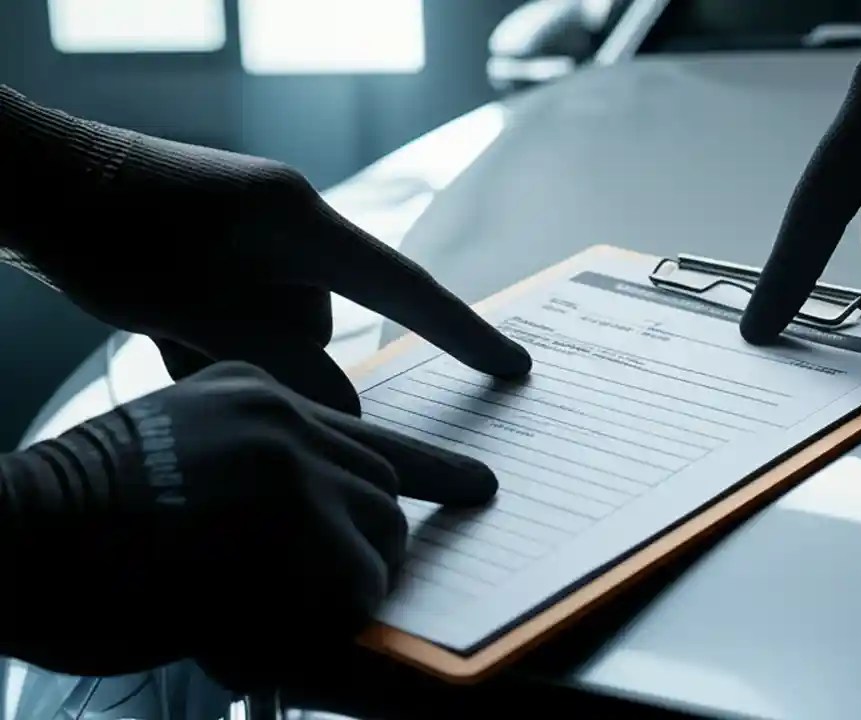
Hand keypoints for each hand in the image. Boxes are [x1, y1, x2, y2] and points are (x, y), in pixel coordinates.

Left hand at [0, 89, 529, 411]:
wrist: (35, 180)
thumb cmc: (111, 235)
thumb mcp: (196, 310)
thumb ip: (284, 364)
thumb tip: (349, 412)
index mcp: (300, 223)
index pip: (405, 287)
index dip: (465, 332)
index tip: (516, 367)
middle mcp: (289, 224)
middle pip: (321, 321)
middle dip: (279, 354)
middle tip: (210, 345)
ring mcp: (253, 236)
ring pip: (275, 325)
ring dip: (234, 346)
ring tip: (165, 329)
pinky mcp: (220, 248)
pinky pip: (242, 311)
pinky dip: (210, 333)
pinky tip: (160, 323)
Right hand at [0, 361, 493, 676]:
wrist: (14, 536)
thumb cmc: (81, 529)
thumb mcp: (182, 474)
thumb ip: (263, 491)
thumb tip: (336, 546)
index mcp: (255, 397)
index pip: (367, 433)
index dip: (428, 467)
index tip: (478, 484)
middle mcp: (283, 416)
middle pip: (384, 492)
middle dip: (369, 552)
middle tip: (329, 592)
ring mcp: (293, 458)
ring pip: (377, 540)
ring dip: (339, 592)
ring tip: (266, 610)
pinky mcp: (293, 513)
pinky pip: (354, 588)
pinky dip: (321, 626)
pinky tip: (257, 627)